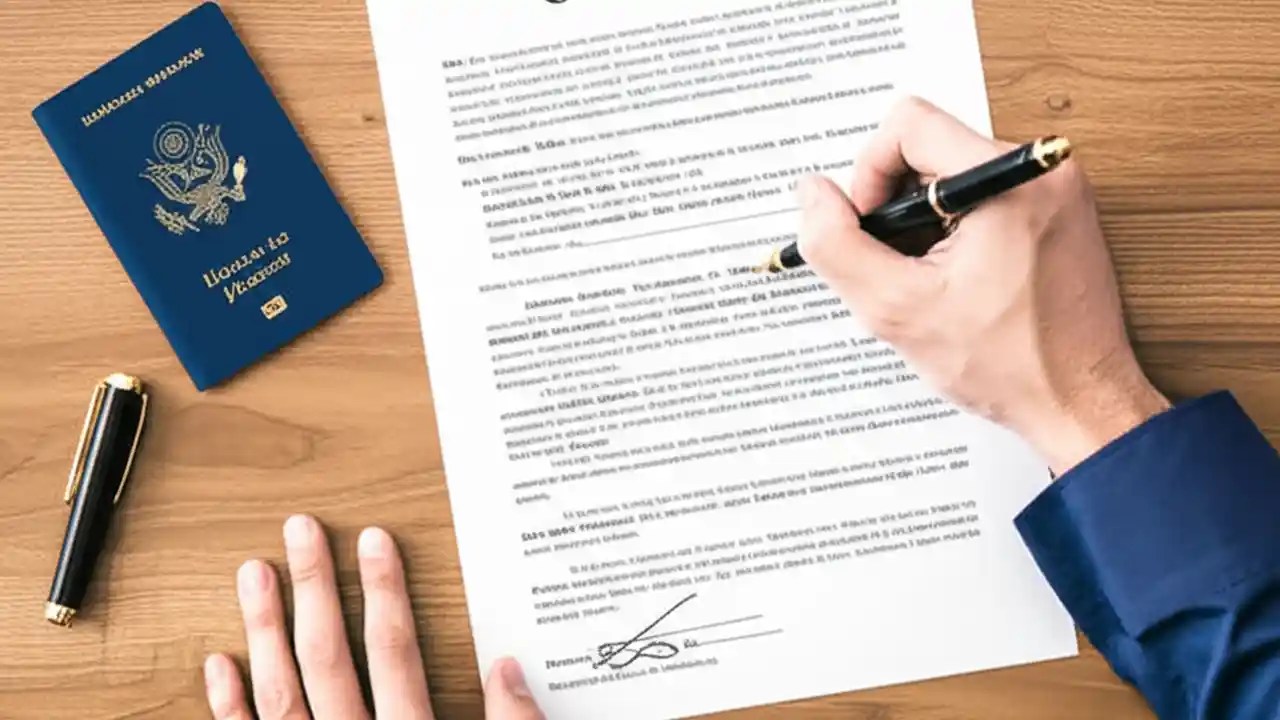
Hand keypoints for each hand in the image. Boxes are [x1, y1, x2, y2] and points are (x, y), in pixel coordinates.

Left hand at [203, 515, 544, 719]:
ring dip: (264, 634)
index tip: (374, 543)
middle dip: (314, 591)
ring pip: (279, 700)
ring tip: (253, 577)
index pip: (394, 655)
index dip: (384, 593)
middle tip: (300, 534)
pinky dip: (230, 710)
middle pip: (328, 662)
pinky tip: (220, 665)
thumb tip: (506, 667)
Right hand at [798, 97, 1169, 472]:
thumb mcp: (897, 309)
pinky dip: (955, 232)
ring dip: (925, 223)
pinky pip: (985, 197)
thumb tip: (811, 194)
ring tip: (932, 280)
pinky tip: (958, 281)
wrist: (1081, 404)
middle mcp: (1043, 170)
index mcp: (1011, 180)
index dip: (869, 174)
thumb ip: (838, 245)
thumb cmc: (1010, 365)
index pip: (908, 125)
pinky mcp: (1060, 212)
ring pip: (954, 176)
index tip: (873, 230)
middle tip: (901, 266)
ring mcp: (1058, 189)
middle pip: (931, 148)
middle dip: (898, 205)